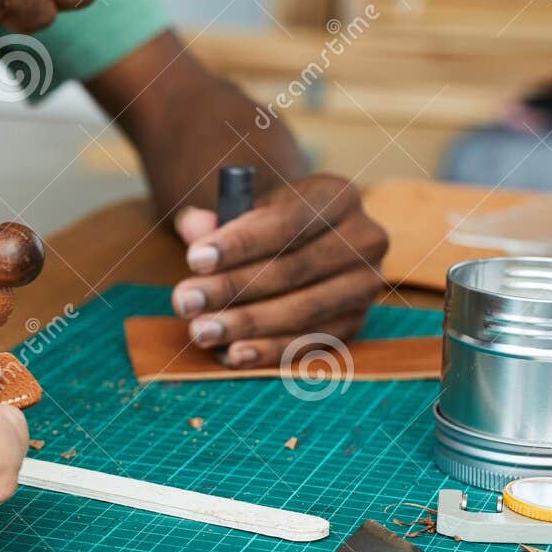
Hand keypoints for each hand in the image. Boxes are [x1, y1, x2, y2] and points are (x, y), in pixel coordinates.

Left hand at [169, 175, 389, 367]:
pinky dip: (268, 351)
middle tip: (185, 301)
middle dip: (231, 289)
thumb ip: (218, 218)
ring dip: (246, 324)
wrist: (307, 242)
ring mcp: (365, 285)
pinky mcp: (356, 322)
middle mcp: (364, 240)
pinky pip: (310, 342)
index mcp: (338, 197)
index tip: (193, 259)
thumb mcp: (247, 208)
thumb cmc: (269, 223)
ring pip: (302, 311)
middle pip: (292, 270)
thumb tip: (192, 226)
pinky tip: (231, 354)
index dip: (239, 243)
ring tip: (200, 330)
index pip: (286, 222)